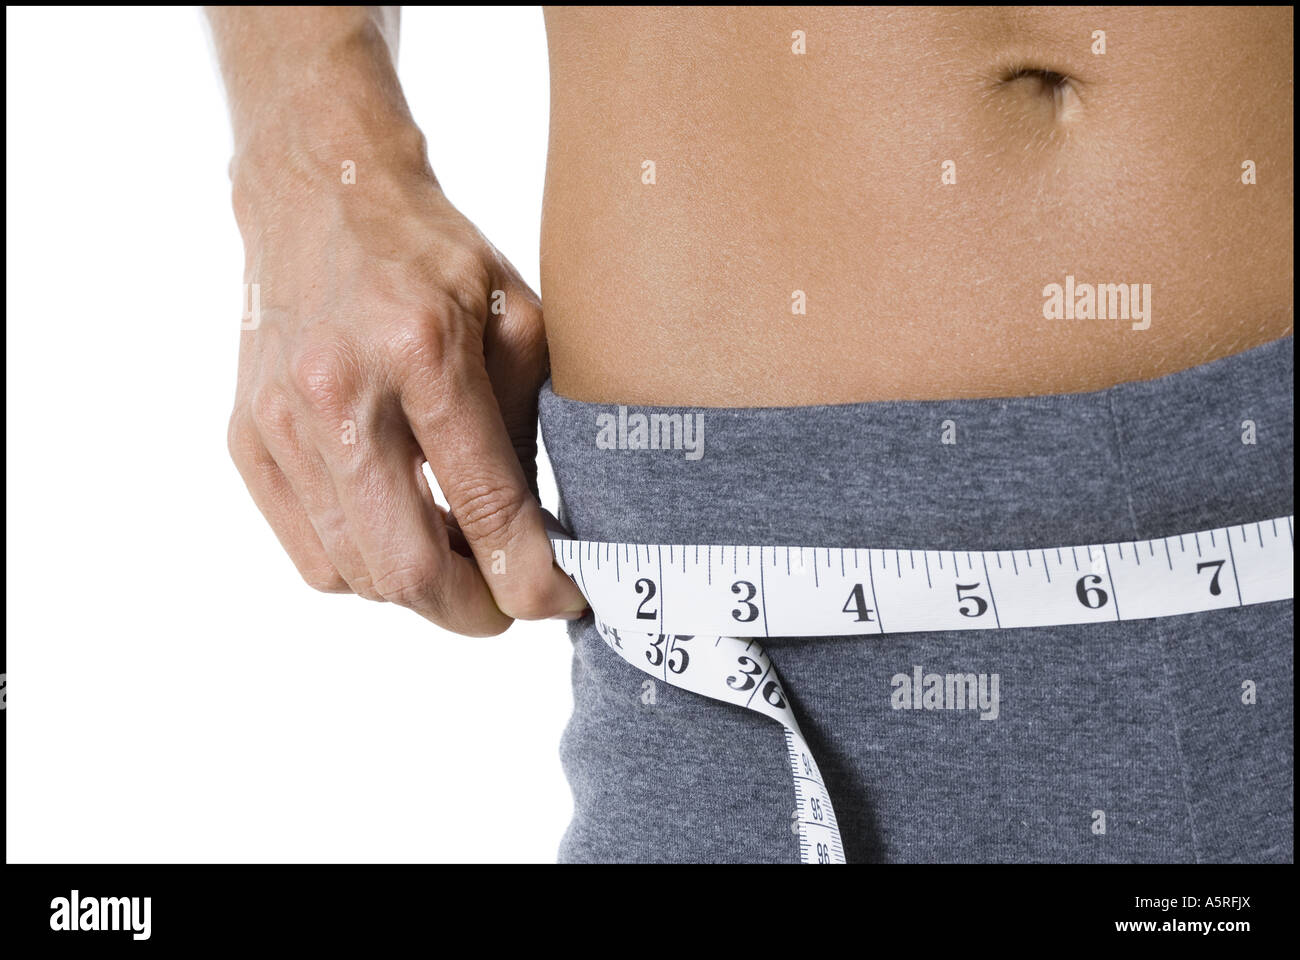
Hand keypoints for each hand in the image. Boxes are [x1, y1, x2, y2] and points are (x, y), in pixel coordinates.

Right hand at [225, 143, 586, 634]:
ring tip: (459, 559)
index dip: (532, 578)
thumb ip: (529, 430)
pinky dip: (366, 570)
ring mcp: (280, 423)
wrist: (322, 197)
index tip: (562, 600)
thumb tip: (542, 539)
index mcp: (422, 350)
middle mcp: (338, 393)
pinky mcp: (247, 442)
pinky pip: (313, 556)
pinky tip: (401, 534)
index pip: (485, 504)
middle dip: (474, 612)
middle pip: (407, 569)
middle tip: (509, 604)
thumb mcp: (516, 321)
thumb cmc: (433, 257)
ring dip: (421, 592)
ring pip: (357, 575)